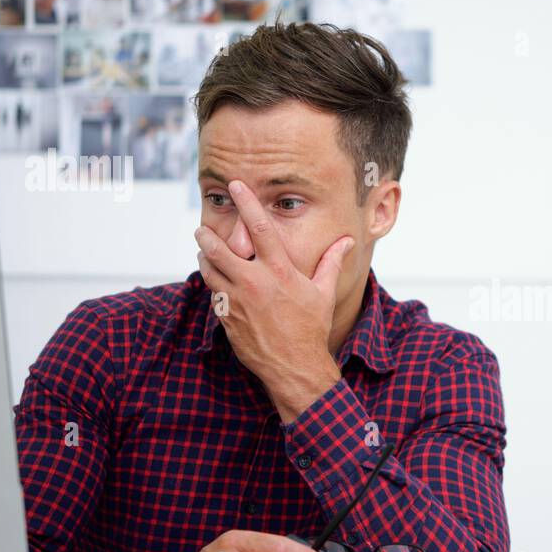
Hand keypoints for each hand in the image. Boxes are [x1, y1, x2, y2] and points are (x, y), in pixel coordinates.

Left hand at [195, 179, 353, 421]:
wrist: (294, 366)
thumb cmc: (311, 329)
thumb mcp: (323, 293)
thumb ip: (331, 263)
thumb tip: (348, 242)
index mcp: (280, 272)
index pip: (261, 228)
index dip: (247, 203)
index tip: (235, 186)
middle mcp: (255, 282)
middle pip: (220, 248)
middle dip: (208, 235)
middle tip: (203, 229)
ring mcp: (237, 301)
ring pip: (209, 270)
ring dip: (205, 259)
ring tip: (204, 252)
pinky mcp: (227, 317)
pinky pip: (213, 295)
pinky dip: (212, 285)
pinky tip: (215, 282)